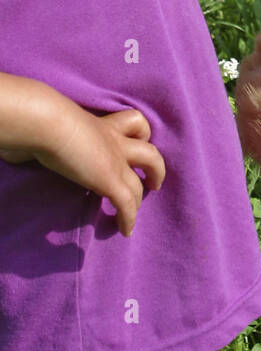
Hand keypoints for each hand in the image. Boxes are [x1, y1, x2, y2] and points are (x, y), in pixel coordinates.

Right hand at [8, 98, 165, 237]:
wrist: (47, 122)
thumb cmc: (41, 120)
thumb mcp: (51, 126)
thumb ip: (44, 139)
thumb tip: (16, 150)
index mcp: (103, 125)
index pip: (133, 122)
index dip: (139, 133)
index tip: (136, 143)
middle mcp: (115, 141)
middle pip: (150, 151)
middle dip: (155, 167)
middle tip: (153, 180)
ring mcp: (116, 160)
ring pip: (143, 180)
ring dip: (143, 196)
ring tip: (139, 208)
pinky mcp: (110, 180)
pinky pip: (127, 203)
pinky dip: (128, 218)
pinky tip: (124, 230)